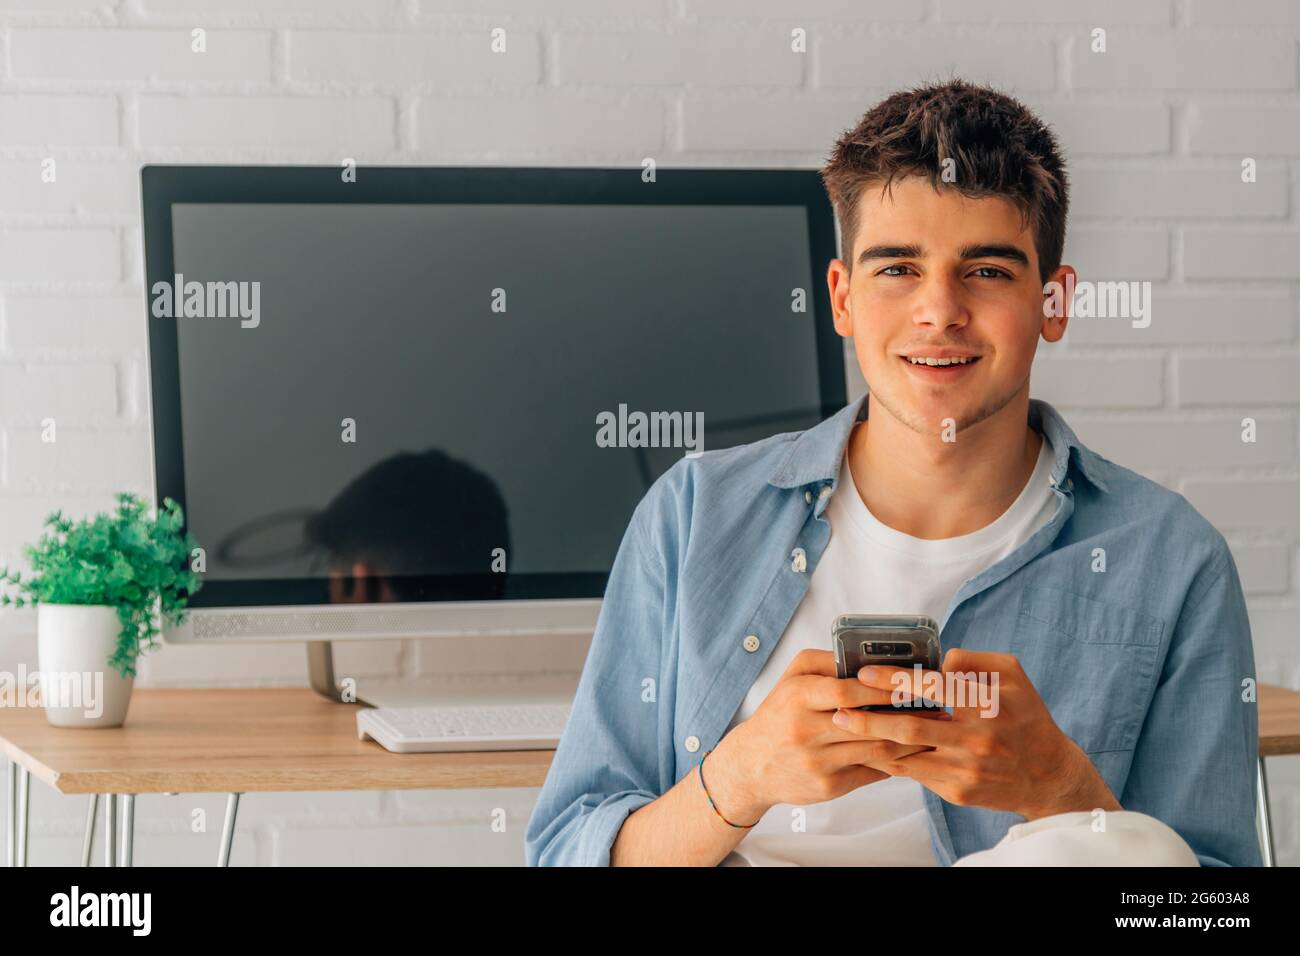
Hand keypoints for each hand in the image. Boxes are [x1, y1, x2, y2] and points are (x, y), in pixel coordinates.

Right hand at [705, 649, 941, 825]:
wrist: (751, 766)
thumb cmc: (779, 716)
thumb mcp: (792, 679)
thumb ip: (826, 662)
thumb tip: (869, 658)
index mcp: (797, 697)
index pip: (846, 690)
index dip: (882, 687)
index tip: (912, 682)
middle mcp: (805, 731)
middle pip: (868, 723)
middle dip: (907, 714)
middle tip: (937, 707)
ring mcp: (818, 763)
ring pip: (876, 751)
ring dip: (910, 740)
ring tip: (933, 729)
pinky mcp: (828, 787)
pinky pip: (872, 773)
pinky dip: (896, 762)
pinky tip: (914, 752)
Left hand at [832, 648, 1121, 820]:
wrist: (1047, 774)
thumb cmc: (1025, 716)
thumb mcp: (1012, 676)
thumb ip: (974, 659)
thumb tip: (937, 657)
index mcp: (986, 704)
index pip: (931, 688)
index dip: (893, 680)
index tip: (864, 672)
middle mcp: (975, 739)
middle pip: (910, 727)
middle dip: (869, 716)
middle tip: (839, 707)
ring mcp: (965, 768)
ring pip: (906, 755)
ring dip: (871, 741)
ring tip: (843, 727)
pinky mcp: (957, 791)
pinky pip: (913, 773)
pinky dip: (887, 760)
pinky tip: (867, 747)